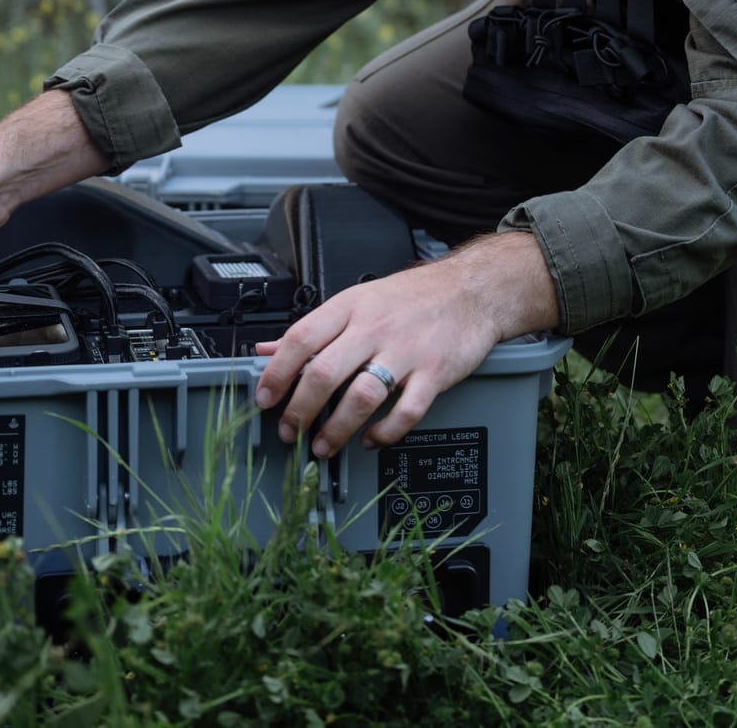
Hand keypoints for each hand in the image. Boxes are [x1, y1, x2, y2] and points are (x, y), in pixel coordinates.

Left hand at [251, 232, 559, 458]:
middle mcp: (374, 328)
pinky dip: (386, 432)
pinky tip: (372, 440)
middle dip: (300, 410)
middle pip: (324, 373)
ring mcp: (406, 351)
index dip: (277, 372)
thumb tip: (267, 350)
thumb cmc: (412, 297)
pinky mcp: (435, 372)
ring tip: (323, 446)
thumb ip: (314, 329)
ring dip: (336, 429)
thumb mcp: (357, 301)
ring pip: (361, 397)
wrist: (471, 289)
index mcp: (350, 307)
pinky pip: (406, 411)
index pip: (301, 338)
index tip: (265, 399)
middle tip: (290, 433)